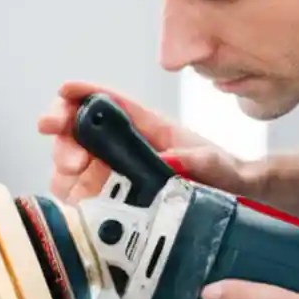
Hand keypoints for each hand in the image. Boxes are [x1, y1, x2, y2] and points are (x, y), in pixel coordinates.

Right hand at [37, 80, 259, 201]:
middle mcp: (126, 146)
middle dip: (65, 129)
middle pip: (80, 125)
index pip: (112, 102)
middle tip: (73, 153)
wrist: (234, 206)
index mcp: (150, 128)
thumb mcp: (222, 168)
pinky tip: (73, 196)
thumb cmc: (226, 180)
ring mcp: (113, 172)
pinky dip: (67, 190)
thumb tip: (167, 159)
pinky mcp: (107, 199)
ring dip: (64, 160)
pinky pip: (75, 190)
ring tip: (73, 170)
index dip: (85, 92)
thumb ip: (201, 162)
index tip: (66, 91)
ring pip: (71, 157)